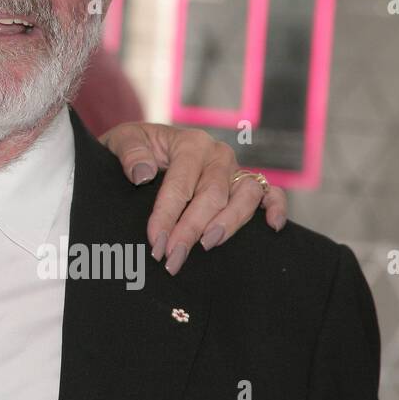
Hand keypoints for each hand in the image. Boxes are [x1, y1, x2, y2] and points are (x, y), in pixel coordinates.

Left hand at [98, 122, 288, 274]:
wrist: (145, 146)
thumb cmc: (135, 147)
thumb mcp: (122, 141)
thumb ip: (129, 153)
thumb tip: (143, 175)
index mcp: (190, 143)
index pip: (180, 184)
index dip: (167, 215)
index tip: (156, 242)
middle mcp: (217, 154)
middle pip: (213, 196)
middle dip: (191, 230)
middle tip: (173, 259)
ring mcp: (235, 169)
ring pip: (244, 197)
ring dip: (228, 224)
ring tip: (207, 246)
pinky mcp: (245, 183)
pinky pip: (270, 192)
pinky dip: (276, 207)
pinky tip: (271, 227)